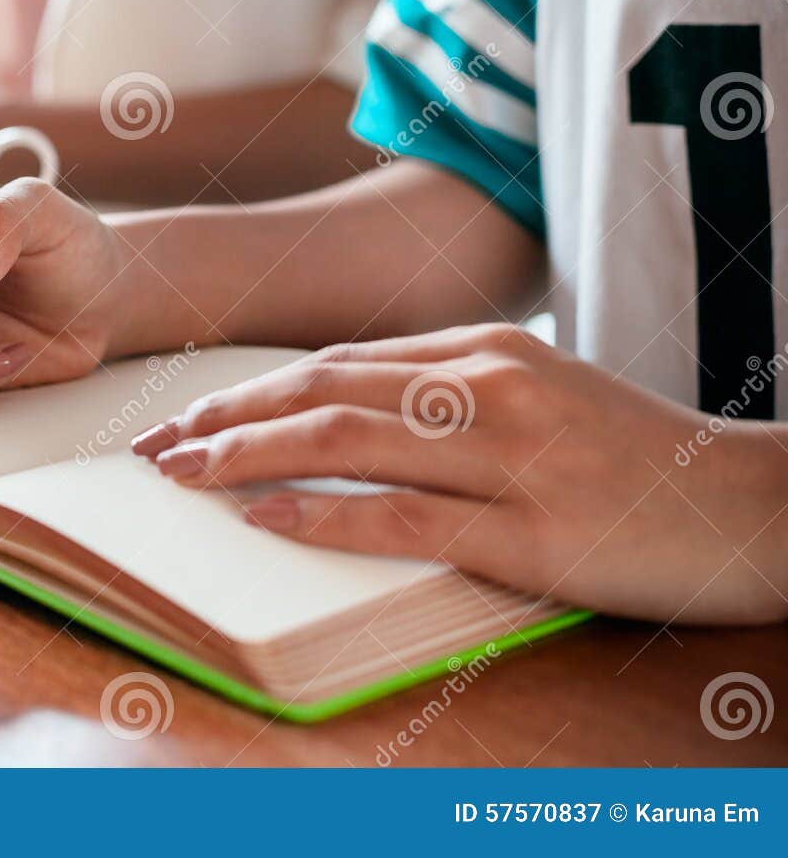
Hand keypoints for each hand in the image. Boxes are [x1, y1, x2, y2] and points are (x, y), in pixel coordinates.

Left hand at [130, 323, 787, 624]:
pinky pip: (407, 514)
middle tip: (154, 445)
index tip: (186, 415)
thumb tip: (341, 409)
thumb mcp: (536, 394)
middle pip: (323, 386)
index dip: (250, 388)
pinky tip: (265, 517)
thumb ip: (444, 393)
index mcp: (482, 351)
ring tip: (181, 473)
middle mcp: (488, 387)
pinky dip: (326, 512)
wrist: (755, 503)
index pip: (336, 360)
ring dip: (249, 454)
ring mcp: (511, 456)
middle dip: (225, 414)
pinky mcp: (535, 531)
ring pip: (349, 437)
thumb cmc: (632, 455)